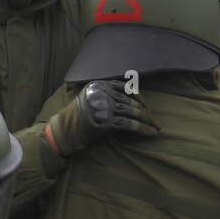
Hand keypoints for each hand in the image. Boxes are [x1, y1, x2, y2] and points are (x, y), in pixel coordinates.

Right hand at [45, 80, 159, 156]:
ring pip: (132, 112)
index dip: (139, 98)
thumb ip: (107, 95)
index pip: (125, 87)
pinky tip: (150, 133)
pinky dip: (142, 129)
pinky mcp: (105, 121)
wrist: (64, 132)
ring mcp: (104, 107)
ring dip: (147, 121)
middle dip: (145, 112)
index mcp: (99, 85)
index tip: (146, 107)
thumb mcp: (91, 99)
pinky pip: (129, 124)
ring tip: (156, 128)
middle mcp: (102, 93)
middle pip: (130, 101)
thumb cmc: (78, 118)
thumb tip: (132, 102)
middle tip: (155, 121)